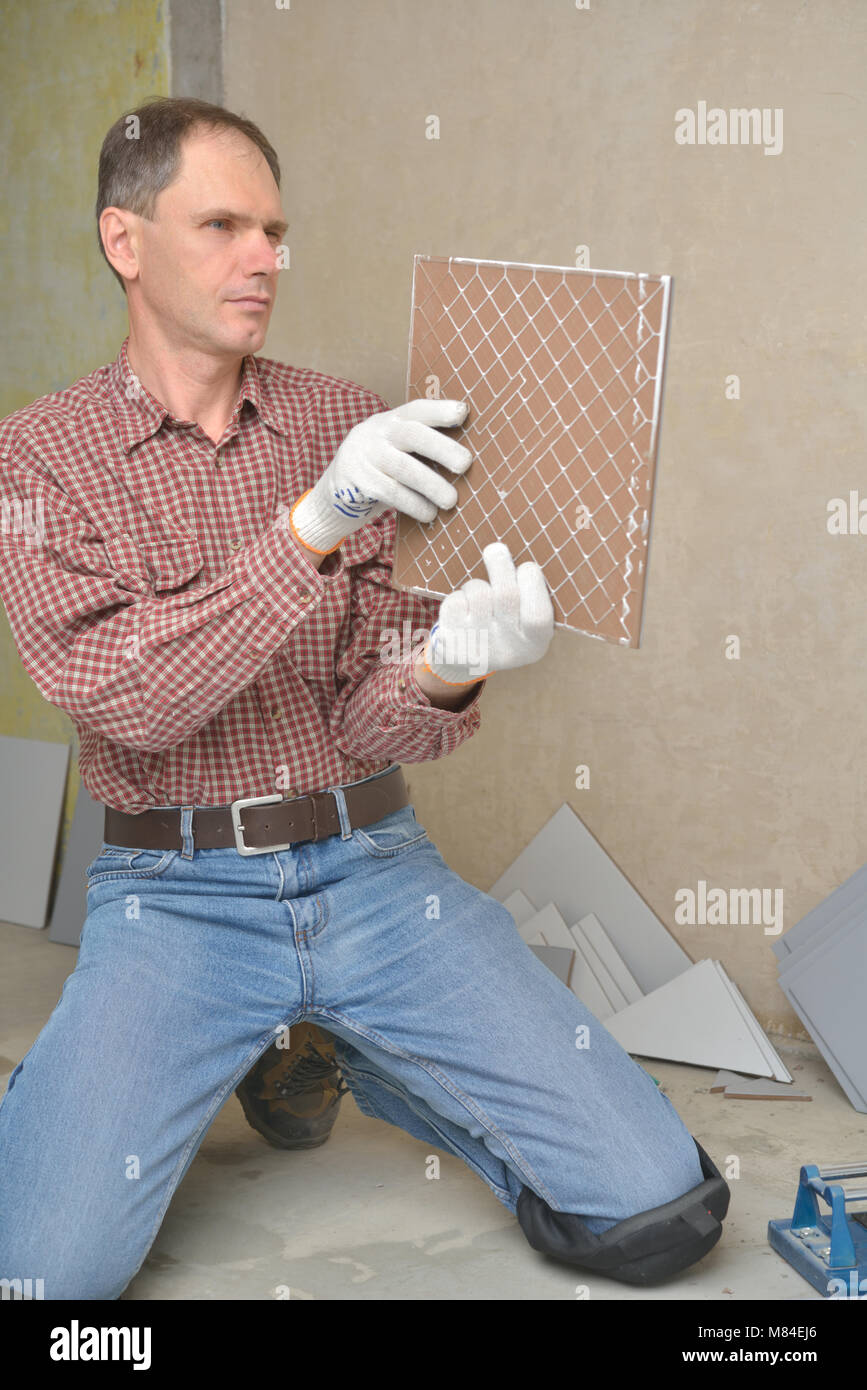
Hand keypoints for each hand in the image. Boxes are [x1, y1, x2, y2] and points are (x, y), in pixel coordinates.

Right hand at [290, 398, 471, 552]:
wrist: (332, 495)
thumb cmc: (379, 473)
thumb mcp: (395, 452)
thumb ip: (419, 450)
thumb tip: (465, 462)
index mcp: (390, 421)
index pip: (415, 410)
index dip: (439, 410)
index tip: (464, 412)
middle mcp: (375, 433)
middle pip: (411, 434)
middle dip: (441, 447)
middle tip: (465, 463)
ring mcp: (362, 456)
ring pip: (402, 467)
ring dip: (430, 484)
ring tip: (451, 500)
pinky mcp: (355, 481)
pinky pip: (389, 492)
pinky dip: (413, 504)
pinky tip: (429, 514)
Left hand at [422, 542, 554, 685]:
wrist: (466, 662)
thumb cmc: (502, 629)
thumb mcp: (524, 623)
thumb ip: (529, 597)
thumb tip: (519, 559)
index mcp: (533, 645)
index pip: (537, 614)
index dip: (533, 584)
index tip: (527, 567)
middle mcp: (507, 650)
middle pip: (506, 595)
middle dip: (500, 565)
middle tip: (496, 549)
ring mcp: (477, 647)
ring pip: (478, 593)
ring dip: (477, 585)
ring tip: (478, 595)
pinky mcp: (451, 642)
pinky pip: (456, 601)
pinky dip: (459, 596)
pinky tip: (463, 610)